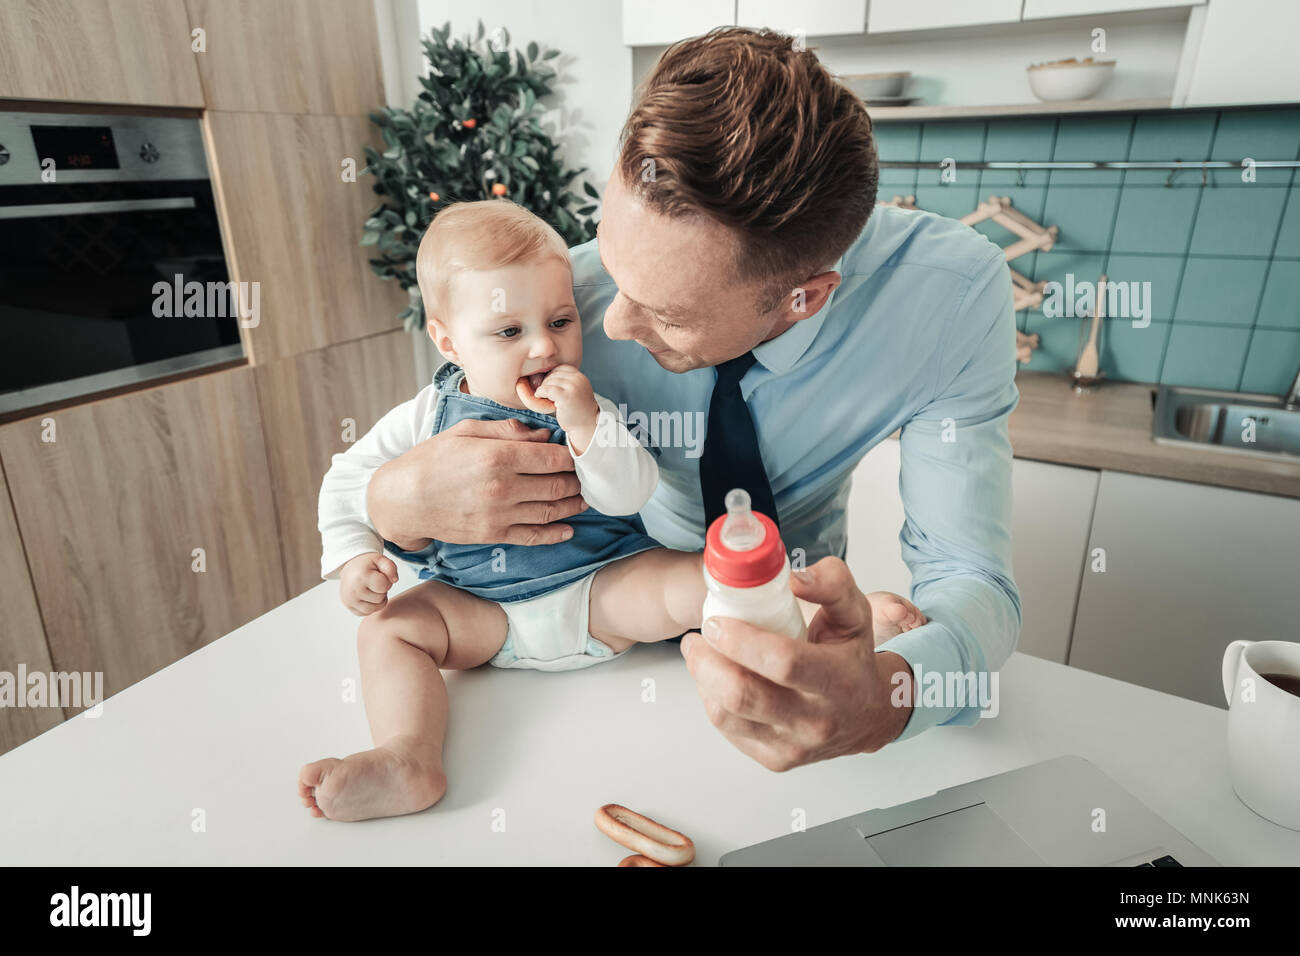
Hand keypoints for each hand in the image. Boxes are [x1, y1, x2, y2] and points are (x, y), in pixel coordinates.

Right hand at [339, 552, 398, 615]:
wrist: (350, 569)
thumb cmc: (366, 565)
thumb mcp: (380, 559)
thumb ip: (391, 567)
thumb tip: (395, 580)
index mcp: (361, 576)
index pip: (384, 586)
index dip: (386, 581)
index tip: (380, 576)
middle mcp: (353, 590)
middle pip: (380, 599)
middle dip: (381, 591)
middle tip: (375, 582)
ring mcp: (349, 600)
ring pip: (374, 609)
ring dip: (377, 600)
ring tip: (373, 589)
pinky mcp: (349, 607)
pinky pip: (366, 612)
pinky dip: (370, 606)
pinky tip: (367, 596)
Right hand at [367, 417, 588, 547]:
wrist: (403, 499)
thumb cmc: (432, 459)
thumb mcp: (466, 431)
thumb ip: (508, 430)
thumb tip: (543, 435)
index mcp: (498, 456)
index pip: (553, 457)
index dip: (572, 455)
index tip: (579, 453)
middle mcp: (503, 487)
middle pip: (557, 485)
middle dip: (577, 480)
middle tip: (587, 476)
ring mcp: (499, 514)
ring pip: (551, 511)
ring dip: (573, 505)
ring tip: (584, 499)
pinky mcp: (493, 535)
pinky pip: (533, 536)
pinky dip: (556, 534)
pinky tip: (568, 528)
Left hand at [534, 364, 599, 453]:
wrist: (585, 426)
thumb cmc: (577, 411)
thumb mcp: (576, 391)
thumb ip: (567, 382)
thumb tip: (545, 374)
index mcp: (580, 377)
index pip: (561, 368)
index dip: (552, 375)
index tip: (549, 385)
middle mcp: (578, 380)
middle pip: (554, 374)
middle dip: (546, 382)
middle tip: (544, 393)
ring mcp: (572, 388)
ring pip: (549, 381)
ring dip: (542, 388)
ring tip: (543, 396)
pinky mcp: (565, 397)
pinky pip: (547, 389)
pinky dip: (540, 392)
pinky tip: (539, 397)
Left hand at [680, 557, 914, 770]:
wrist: (870, 714)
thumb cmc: (854, 657)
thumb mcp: (855, 612)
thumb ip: (831, 583)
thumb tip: (794, 579)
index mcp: (839, 680)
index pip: (783, 663)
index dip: (741, 640)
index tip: (717, 622)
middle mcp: (816, 720)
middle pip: (744, 695)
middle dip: (708, 661)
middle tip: (697, 637)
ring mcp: (794, 746)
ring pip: (728, 715)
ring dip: (703, 678)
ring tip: (699, 653)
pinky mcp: (776, 759)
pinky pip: (728, 729)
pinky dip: (712, 699)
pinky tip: (715, 678)